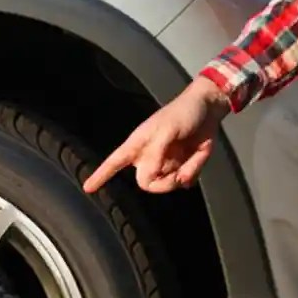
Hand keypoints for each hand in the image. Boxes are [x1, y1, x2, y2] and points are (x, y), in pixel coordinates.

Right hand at [83, 77, 229, 194]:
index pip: (114, 162)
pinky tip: (196, 158)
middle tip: (178, 176)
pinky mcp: (181, 166)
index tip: (88, 188)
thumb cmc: (183, 113)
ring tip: (192, 157)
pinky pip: (184, 181)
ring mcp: (166, 163)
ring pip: (168, 184)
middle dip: (163, 184)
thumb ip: (156, 152)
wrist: (209, 109)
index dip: (101, 175)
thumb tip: (147, 177)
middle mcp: (149, 157)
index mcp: (139, 145)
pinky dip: (192, 173)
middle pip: (146, 183)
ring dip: (182, 174)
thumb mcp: (167, 129)